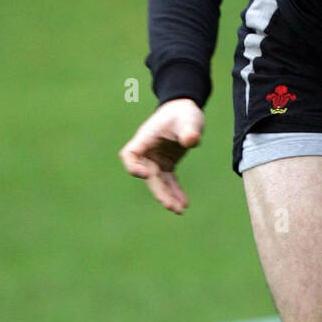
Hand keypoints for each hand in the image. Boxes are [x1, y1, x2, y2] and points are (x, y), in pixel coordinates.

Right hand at [118, 98, 204, 213]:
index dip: (133, 166)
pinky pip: (169, 182)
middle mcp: (147, 152)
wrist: (184, 111)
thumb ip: (189, 129)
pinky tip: (184, 204)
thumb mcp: (188, 119)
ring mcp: (156, 160)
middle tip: (171, 206)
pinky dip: (175, 192)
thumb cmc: (183, 112)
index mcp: (145, 139)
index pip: (130, 155)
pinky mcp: (166, 164)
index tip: (145, 174)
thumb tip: (192, 140)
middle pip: (148, 176)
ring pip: (158, 183)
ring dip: (168, 197)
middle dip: (159, 192)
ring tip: (180, 210)